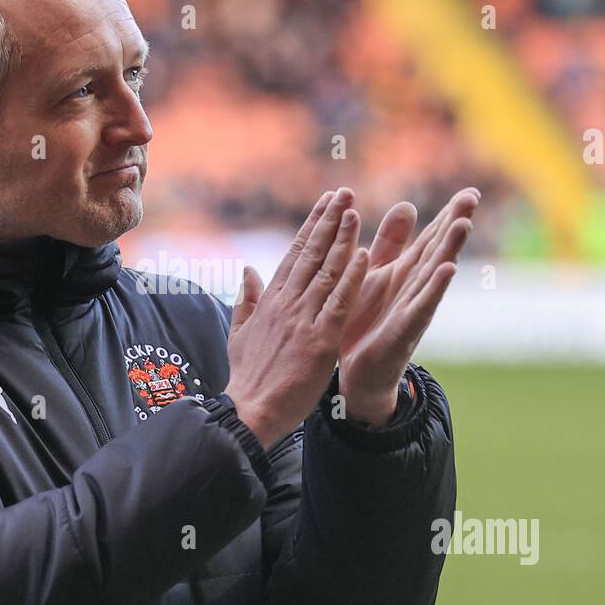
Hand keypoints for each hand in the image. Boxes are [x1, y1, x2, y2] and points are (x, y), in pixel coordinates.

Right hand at [223, 188, 369, 449]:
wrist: (251, 410)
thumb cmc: (247, 377)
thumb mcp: (240, 333)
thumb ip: (246, 300)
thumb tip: (247, 270)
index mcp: (270, 301)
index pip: (294, 255)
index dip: (312, 226)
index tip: (325, 203)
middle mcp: (287, 304)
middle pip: (311, 254)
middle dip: (329, 221)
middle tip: (344, 193)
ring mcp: (304, 320)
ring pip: (327, 271)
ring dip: (342, 239)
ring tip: (354, 211)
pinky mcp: (320, 340)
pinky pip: (340, 303)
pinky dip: (353, 277)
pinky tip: (364, 254)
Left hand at [337, 187, 479, 424]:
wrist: (357, 377)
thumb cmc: (367, 325)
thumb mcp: (376, 277)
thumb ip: (391, 244)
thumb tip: (409, 205)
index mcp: (405, 273)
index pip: (431, 239)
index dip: (448, 216)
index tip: (471, 192)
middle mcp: (415, 289)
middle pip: (438, 251)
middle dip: (454, 224)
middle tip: (472, 197)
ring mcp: (412, 310)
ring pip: (434, 275)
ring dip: (450, 250)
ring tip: (463, 224)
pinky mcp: (403, 332)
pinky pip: (421, 307)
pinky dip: (434, 289)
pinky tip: (447, 270)